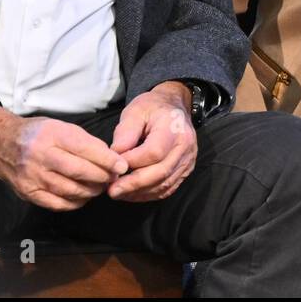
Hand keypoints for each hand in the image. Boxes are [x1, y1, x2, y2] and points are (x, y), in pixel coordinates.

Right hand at [0, 104, 127, 210]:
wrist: (2, 144)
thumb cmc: (39, 134)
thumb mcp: (62, 127)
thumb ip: (86, 142)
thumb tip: (111, 159)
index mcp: (52, 135)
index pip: (85, 149)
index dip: (107, 160)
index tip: (122, 166)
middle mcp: (41, 156)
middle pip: (80, 172)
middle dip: (102, 177)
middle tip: (114, 178)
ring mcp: (33, 176)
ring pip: (71, 190)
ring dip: (91, 191)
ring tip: (100, 187)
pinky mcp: (28, 193)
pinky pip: (57, 204)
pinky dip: (75, 202)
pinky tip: (83, 196)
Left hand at [106, 82, 198, 202]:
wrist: (173, 107)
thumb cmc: (152, 108)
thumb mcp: (135, 111)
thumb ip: (125, 133)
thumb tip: (115, 156)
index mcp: (174, 128)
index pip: (154, 152)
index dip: (132, 162)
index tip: (113, 166)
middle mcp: (185, 146)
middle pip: (161, 172)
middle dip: (134, 184)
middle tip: (112, 190)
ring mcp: (188, 160)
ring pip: (164, 184)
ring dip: (140, 192)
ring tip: (119, 193)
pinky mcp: (185, 170)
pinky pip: (168, 188)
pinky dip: (149, 194)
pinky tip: (133, 193)